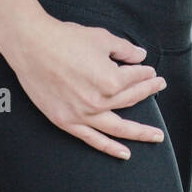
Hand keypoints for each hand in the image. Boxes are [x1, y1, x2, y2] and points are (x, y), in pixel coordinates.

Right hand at [6, 13, 167, 157]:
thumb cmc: (66, 39)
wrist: (33, 47)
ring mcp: (83, 114)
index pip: (135, 77)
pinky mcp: (67, 122)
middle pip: (131, 99)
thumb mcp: (102, 38)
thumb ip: (125, 49)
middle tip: (159, 87)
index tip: (150, 70)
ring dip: (140, 132)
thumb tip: (140, 55)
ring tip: (155, 136)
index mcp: (111, 79)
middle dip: (148, 91)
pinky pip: (93, 139)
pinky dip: (110, 148)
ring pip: (118, 127)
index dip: (145, 72)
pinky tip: (124, 153)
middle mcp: (100, 101)